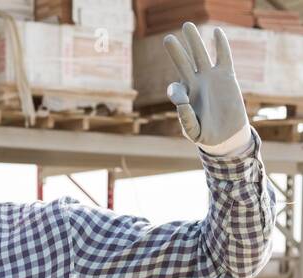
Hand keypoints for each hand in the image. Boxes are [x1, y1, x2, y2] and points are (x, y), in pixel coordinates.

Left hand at [164, 23, 250, 151]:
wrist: (227, 135)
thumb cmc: (207, 136)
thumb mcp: (194, 131)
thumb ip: (186, 119)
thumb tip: (181, 102)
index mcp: (185, 98)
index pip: (176, 88)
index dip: (176, 92)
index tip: (183, 101)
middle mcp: (196, 84)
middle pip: (183, 63)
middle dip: (176, 51)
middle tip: (167, 38)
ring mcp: (211, 78)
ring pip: (200, 55)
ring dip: (194, 41)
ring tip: (187, 25)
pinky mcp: (227, 76)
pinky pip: (223, 56)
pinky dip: (220, 44)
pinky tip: (216, 32)